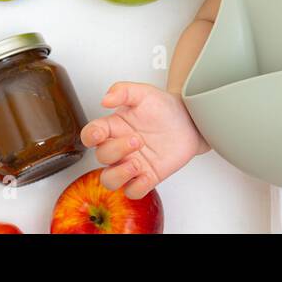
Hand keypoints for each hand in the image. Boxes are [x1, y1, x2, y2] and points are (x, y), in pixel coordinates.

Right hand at [81, 82, 208, 199]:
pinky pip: (133, 191)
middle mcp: (119, 148)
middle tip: (138, 139)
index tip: (99, 134)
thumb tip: (105, 99)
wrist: (191, 120)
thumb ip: (124, 91)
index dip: (90, 137)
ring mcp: (132, 163)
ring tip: (136, 163)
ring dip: (119, 175)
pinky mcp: (148, 176)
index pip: (90, 135)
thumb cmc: (164, 108)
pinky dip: (136, 187)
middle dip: (116, 150)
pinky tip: (147, 174)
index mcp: (114, 127)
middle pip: (102, 157)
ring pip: (110, 180)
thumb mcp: (145, 93)